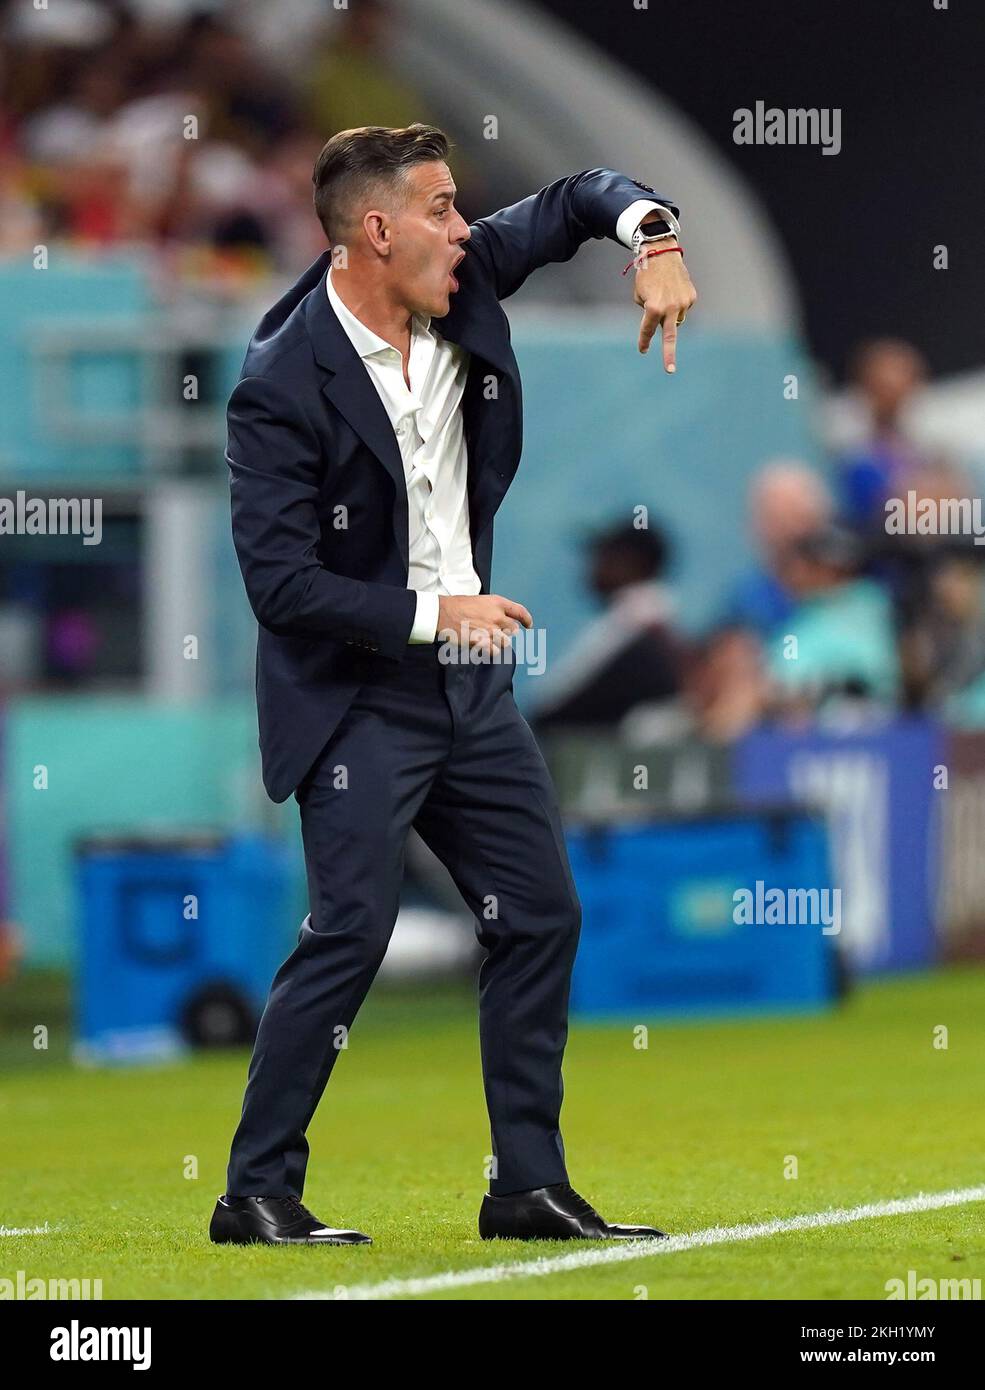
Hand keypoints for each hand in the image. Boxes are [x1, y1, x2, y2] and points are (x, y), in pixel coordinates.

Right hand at [437, 594, 532, 652]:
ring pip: (506, 642)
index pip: (520, 611)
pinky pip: (495, 651)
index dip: (527, 619)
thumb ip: (494, 609)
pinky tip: (484, 648)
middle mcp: (497, 616)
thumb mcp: (480, 600)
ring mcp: (490, 630)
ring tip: (488, 640)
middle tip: (497, 633)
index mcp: (497, 603)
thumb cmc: (458, 605)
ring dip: (499, 642)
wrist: (443, 613)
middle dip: (507, 632)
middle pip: (513, 630)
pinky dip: (491, 651)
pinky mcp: (482, 642)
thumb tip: (501, 620)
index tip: (528, 625)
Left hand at [633, 240, 696, 372]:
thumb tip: (661, 323)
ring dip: (670, 315)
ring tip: (664, 296)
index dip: (644, 341)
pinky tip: (673, 291)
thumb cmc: (646, 276)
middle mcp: (670, 308)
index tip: (643, 350)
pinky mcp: (691, 297)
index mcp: (653, 308)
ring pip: (676, 320)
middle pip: (670, 337)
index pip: (648, 330)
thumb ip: (648, 313)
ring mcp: (683, 303)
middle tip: (669, 370)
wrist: (662, 253)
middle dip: (669, 354)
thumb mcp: (639, 296)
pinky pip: (683, 308)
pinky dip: (677, 303)